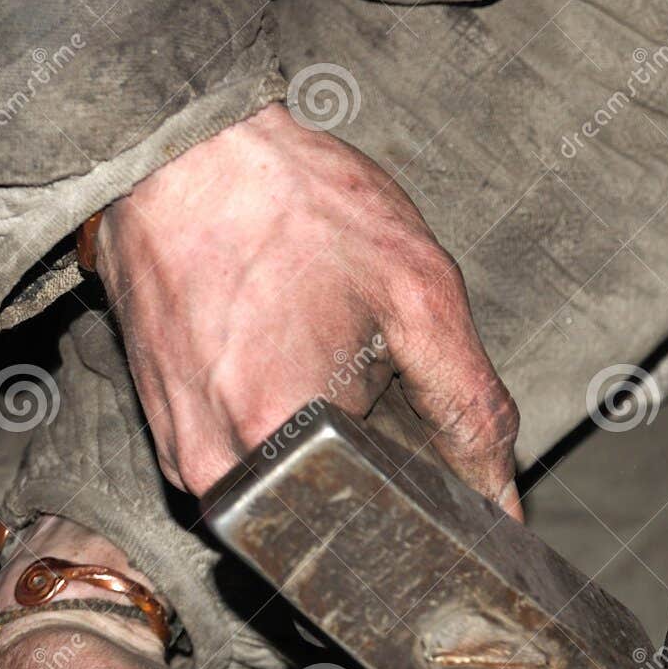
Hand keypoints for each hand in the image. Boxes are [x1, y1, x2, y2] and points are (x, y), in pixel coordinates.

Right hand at [95, 100, 521, 513]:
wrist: (177, 146)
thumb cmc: (293, 202)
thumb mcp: (418, 293)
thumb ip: (471, 411)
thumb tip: (503, 501)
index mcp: (280, 444)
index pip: (383, 522)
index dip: (425, 493)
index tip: (427, 431)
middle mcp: (217, 471)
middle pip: (332, 506)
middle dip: (371, 455)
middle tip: (364, 359)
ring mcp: (181, 455)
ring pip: (289, 483)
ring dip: (323, 434)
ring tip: (315, 341)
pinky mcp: (164, 431)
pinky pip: (246, 455)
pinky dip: (279, 415)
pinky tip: (281, 345)